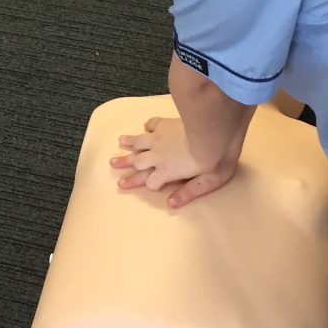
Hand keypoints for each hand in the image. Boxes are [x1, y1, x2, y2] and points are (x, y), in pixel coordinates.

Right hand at [111, 115, 239, 208]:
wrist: (213, 129)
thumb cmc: (215, 158)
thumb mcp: (208, 182)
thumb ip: (189, 192)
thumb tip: (171, 204)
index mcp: (166, 171)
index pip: (149, 182)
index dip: (142, 184)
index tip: (129, 185)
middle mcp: (157, 155)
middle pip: (137, 161)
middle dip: (125, 164)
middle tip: (112, 163)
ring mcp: (159, 137)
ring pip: (139, 141)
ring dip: (129, 142)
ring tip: (119, 141)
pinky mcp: (165, 123)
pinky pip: (152, 124)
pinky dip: (147, 126)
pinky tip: (145, 127)